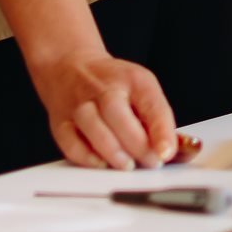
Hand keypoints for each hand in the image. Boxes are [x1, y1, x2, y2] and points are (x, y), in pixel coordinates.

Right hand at [31, 50, 177, 170]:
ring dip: (114, 153)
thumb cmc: (113, 83)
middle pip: (119, 116)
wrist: (71, 65)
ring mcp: (79, 104)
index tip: (166, 152)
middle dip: (137, 145)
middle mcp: (104, 89)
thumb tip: (170, 151)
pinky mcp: (60, 121)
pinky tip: (101, 163)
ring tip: (128, 165)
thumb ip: (156, 118)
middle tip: (151, 162)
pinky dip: (87, 157)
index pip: (150, 103)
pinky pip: (71, 143)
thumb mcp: (141, 88)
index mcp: (133, 79)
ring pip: (94, 129)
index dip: (161, 130)